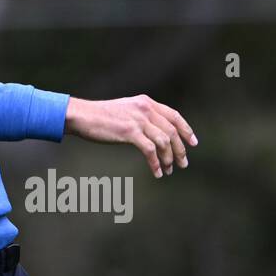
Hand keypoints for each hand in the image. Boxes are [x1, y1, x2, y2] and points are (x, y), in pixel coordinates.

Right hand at [65, 95, 197, 179]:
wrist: (81, 115)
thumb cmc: (100, 115)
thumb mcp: (125, 109)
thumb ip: (141, 115)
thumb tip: (155, 132)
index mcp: (146, 102)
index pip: (174, 116)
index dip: (186, 130)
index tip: (193, 143)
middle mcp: (145, 109)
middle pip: (172, 131)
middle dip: (180, 150)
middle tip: (183, 164)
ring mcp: (138, 120)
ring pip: (164, 142)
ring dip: (169, 159)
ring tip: (169, 170)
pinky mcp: (129, 132)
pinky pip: (150, 151)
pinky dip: (156, 164)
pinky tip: (157, 173)